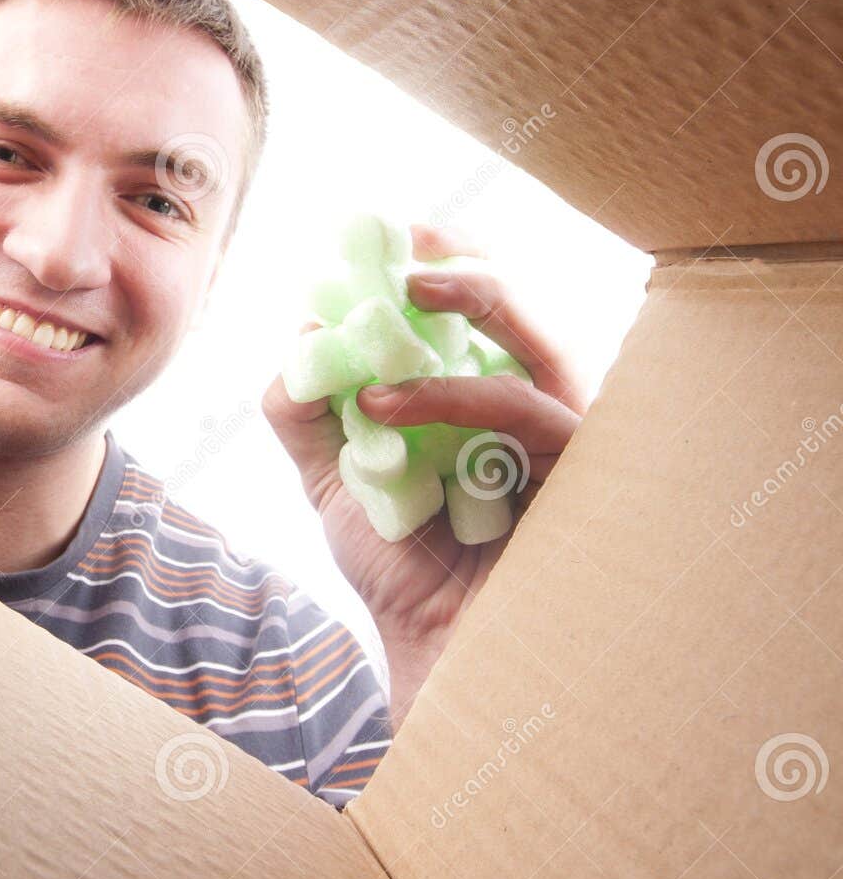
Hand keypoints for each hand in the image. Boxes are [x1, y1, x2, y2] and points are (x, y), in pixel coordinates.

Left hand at [261, 224, 586, 727]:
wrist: (433, 648)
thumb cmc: (397, 560)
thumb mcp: (332, 479)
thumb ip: (306, 413)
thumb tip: (300, 339)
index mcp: (475, 390)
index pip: (477, 305)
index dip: (443, 257)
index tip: (390, 231)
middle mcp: (527, 403)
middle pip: (525, 308)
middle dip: (468, 266)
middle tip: (407, 252)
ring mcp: (559, 437)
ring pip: (540, 347)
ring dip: (473, 312)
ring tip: (400, 302)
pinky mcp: (578, 476)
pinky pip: (526, 415)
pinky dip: (454, 397)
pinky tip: (388, 402)